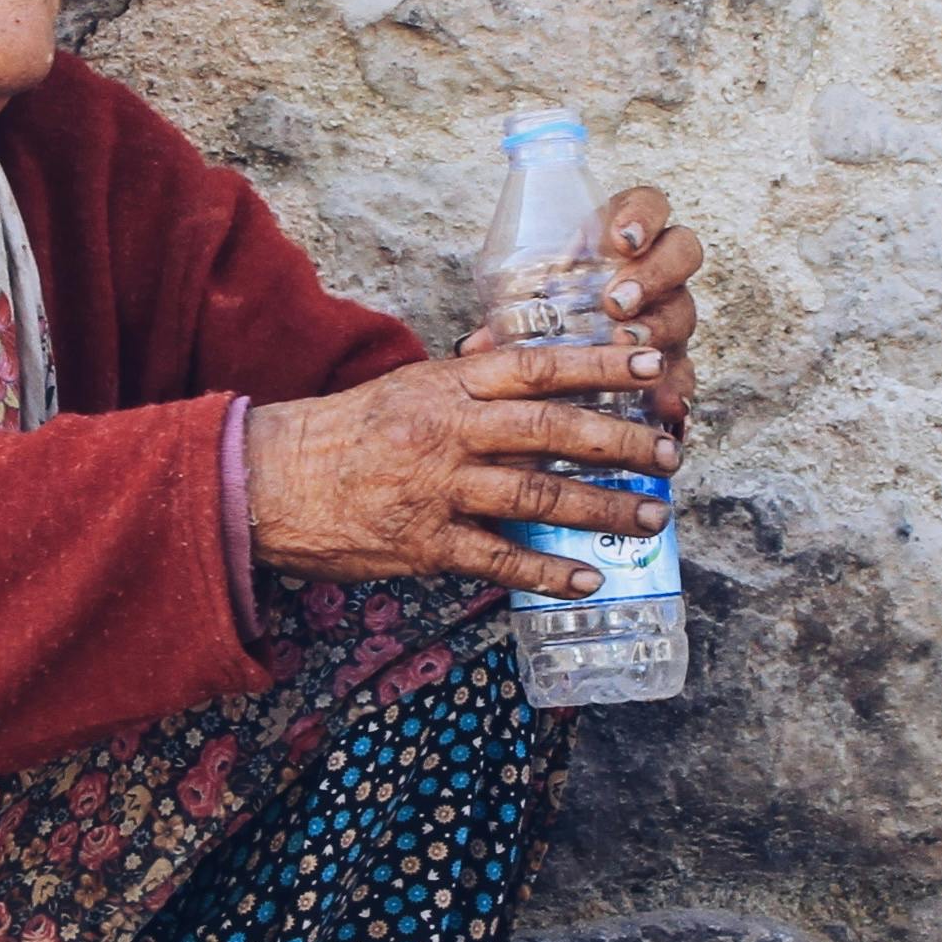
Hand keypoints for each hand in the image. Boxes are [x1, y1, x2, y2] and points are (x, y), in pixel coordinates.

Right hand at [246, 340, 681, 592]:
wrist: (270, 482)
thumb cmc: (344, 433)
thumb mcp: (405, 386)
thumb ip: (468, 381)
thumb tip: (529, 365)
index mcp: (446, 384)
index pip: (536, 365)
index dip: (599, 367)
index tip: (651, 365)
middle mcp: (447, 431)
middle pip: (552, 430)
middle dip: (621, 443)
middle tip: (671, 455)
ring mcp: (436, 489)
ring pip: (536, 494)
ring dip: (601, 508)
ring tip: (650, 517)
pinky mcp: (423, 544)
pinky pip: (497, 558)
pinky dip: (546, 569)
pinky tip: (586, 577)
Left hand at [461, 182, 704, 432]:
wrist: (564, 371)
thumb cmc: (544, 320)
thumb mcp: (522, 307)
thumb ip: (506, 316)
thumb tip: (472, 348)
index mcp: (618, 242)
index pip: (648, 205)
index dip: (643, 215)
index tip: (621, 238)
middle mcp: (654, 273)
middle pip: (681, 252)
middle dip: (653, 274)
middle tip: (616, 302)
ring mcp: (669, 315)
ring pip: (683, 309)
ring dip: (659, 327)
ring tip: (627, 345)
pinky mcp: (674, 361)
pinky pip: (686, 371)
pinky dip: (677, 387)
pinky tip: (667, 404)